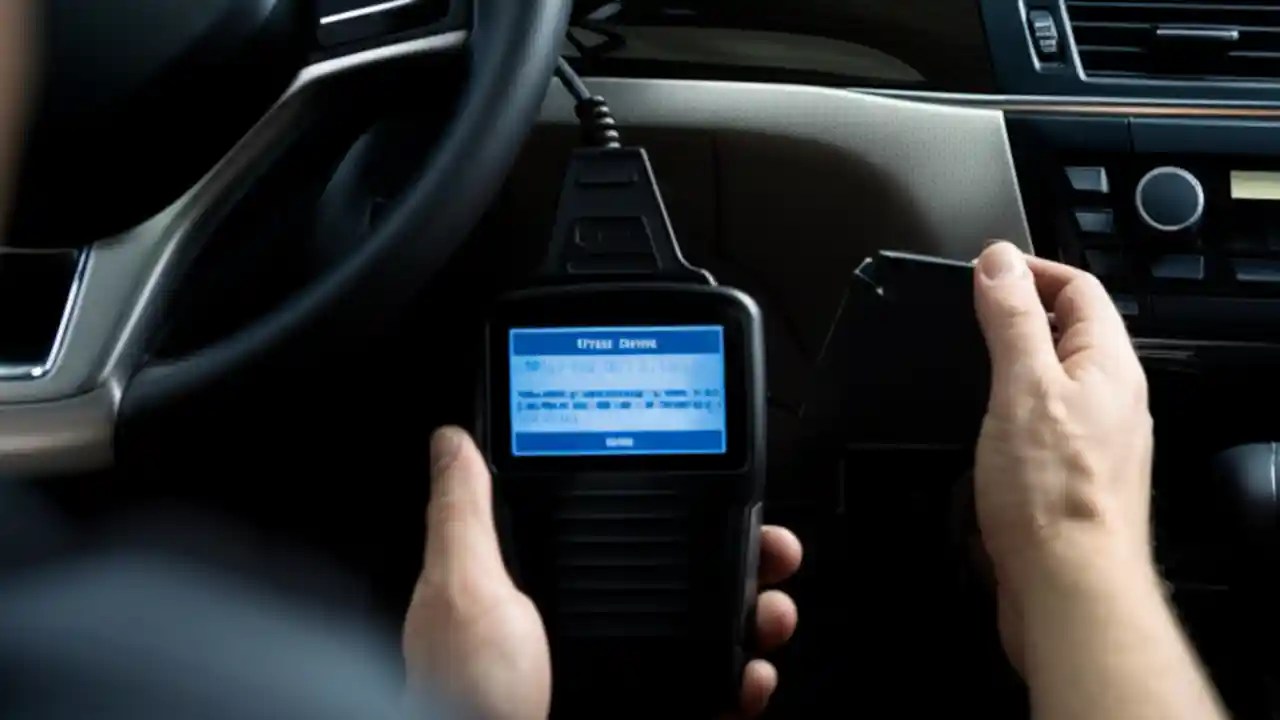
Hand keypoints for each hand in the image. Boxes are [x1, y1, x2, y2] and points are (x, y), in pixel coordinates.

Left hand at [403, 427, 801, 719]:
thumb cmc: (462, 701)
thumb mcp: (460, 590)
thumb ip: (464, 514)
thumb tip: (452, 442)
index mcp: (538, 585)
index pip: (616, 522)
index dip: (669, 496)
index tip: (712, 480)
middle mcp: (581, 624)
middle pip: (679, 572)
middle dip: (736, 554)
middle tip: (769, 547)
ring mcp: (619, 672)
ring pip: (708, 629)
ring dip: (755, 613)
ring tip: (771, 611)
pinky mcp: (648, 710)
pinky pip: (712, 689)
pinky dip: (746, 680)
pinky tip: (753, 672)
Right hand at [972, 243, 1154, 670]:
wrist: (1068, 590)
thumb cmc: (1050, 495)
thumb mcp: (1021, 387)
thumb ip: (1012, 320)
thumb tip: (999, 259)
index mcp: (1109, 367)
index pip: (1080, 289)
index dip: (1030, 270)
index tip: (981, 271)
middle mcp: (1113, 401)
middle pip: (1071, 334)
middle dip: (1020, 314)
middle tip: (967, 314)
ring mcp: (1096, 443)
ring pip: (1056, 381)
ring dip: (1014, 365)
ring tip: (969, 365)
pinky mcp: (1072, 480)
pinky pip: (1045, 425)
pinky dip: (1012, 412)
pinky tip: (983, 429)